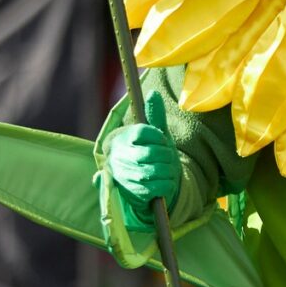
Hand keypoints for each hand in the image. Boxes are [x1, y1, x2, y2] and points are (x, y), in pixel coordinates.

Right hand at [104, 91, 179, 231]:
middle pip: (152, 152)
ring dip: (169, 169)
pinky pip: (161, 185)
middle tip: (165, 157)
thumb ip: (154, 115)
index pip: (143, 132)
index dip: (158, 136)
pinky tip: (163, 183)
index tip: (160, 140)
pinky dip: (168, 184)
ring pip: (159, 169)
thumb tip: (153, 93)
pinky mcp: (132, 193)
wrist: (149, 187)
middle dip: (166, 155)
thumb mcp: (156, 135)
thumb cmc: (153, 155)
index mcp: (119, 140)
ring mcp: (123, 177)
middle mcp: (116, 158)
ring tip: (164, 170)